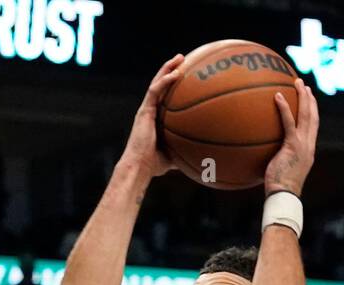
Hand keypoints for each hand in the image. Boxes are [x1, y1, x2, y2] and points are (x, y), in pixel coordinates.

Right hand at [118, 54, 184, 180]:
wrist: (139, 167)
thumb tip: (203, 157)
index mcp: (155, 118)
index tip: (185, 75)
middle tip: (183, 59)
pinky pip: (155, 91)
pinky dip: (165, 80)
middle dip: (171, 70)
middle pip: (160, 84)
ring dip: (168, 68)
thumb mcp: (174, 155)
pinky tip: (176, 73)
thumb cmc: (154, 165)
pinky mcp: (144, 111)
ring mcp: (146, 109)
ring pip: (157, 82)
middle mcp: (149, 110)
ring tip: (180, 58)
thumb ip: (185, 151)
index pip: (164, 96)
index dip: (172, 84)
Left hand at [265, 78, 318, 196]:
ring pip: (306, 115)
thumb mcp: (280, 171)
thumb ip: (277, 159)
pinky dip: (284, 108)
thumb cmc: (279, 189)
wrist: (284, 196)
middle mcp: (309, 145)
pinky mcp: (293, 146)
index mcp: (308, 151)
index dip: (312, 112)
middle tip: (304, 85)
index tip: (309, 100)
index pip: (313, 127)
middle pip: (313, 117)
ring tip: (297, 82)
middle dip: (310, 100)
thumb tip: (263, 154)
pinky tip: (277, 96)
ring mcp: (303, 145)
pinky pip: (289, 123)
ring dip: (303, 97)